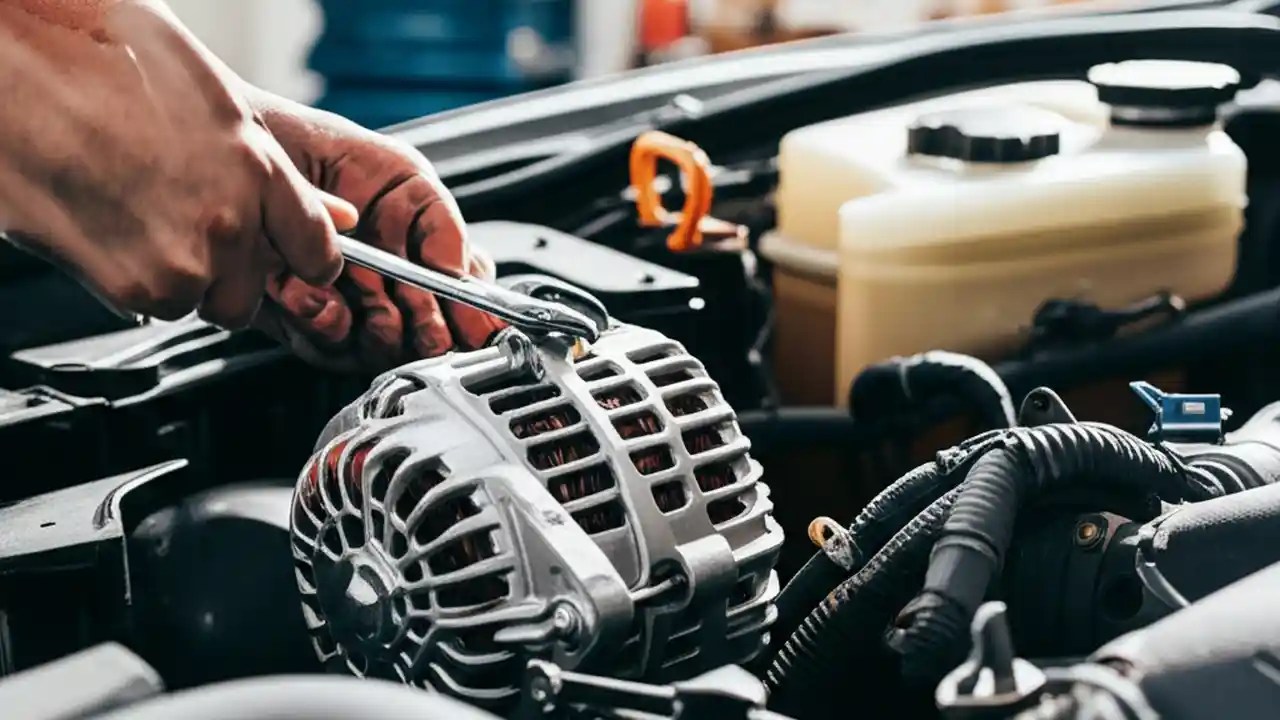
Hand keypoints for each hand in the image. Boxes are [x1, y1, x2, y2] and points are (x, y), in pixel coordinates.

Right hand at [0, 0, 352, 327]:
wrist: (15, 59)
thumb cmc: (103, 54)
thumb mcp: (214, 97)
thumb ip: (273, 167)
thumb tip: (335, 212)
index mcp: (260, 168)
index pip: (319, 253)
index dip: (306, 262)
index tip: (295, 262)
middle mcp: (230, 222)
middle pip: (254, 292)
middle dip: (228, 272)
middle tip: (187, 228)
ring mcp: (181, 260)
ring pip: (201, 303)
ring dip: (178, 277)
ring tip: (137, 215)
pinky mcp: (129, 287)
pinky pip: (151, 308)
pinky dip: (132, 280)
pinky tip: (107, 224)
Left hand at [247, 91, 505, 371]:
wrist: (235, 148)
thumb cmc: (313, 148)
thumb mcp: (402, 172)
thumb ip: (441, 223)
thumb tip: (461, 273)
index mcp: (418, 247)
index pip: (462, 291)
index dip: (473, 315)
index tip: (478, 326)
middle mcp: (386, 282)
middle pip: (427, 332)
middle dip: (427, 329)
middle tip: (427, 325)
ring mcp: (346, 305)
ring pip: (380, 346)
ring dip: (377, 327)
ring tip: (368, 299)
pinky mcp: (300, 321)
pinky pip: (326, 344)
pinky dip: (324, 323)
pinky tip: (316, 296)